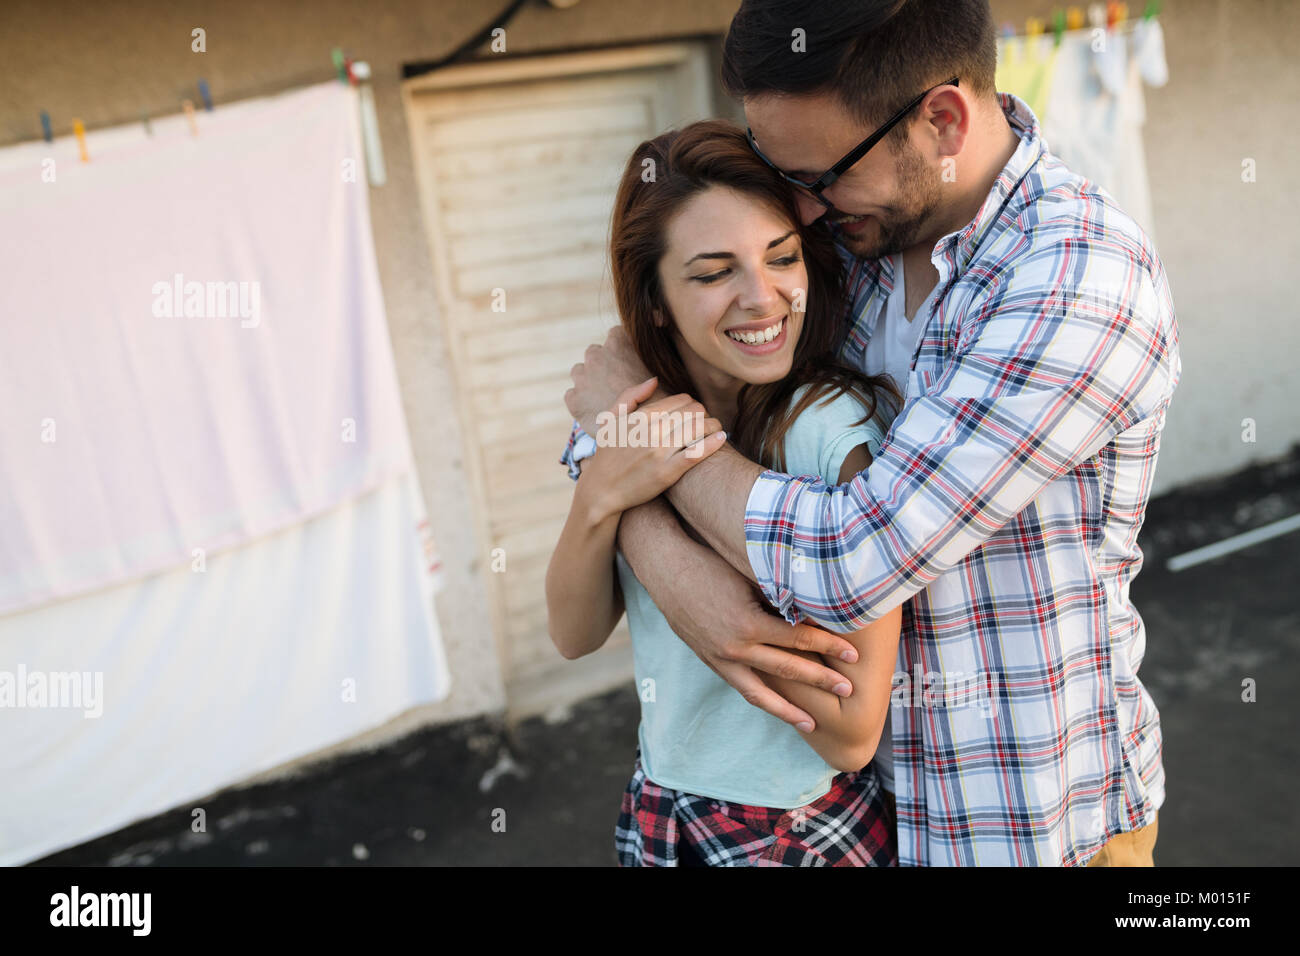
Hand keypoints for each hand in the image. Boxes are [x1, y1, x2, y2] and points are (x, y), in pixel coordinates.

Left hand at [565, 326, 661, 436]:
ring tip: (607, 399)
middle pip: (596, 353)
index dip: (623, 350)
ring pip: (581, 373)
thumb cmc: (663, 397)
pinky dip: (583, 402)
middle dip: (604, 366)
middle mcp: (597, 355)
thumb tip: (659, 319)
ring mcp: (583, 377)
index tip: (630, 363)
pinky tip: (599, 411)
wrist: (647, 430)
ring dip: (591, 382)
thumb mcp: (668, 361)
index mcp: (619, 341)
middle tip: (619, 384)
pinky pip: (574, 396)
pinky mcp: (574, 399)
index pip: (617, 335)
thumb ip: (661, 339)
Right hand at [578, 378, 725, 521]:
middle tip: (707, 421)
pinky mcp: (667, 473)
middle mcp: (651, 431)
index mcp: (640, 416)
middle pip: (693, 412)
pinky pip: (696, 453)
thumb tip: (655, 380)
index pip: (681, 400)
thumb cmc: (607, 455)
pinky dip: (712, 443)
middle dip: (704, 414)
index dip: (692, 404)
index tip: (695, 412)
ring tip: (716, 429)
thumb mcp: (611, 420)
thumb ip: (630, 396)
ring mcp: (659, 452)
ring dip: (713, 426)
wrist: (601, 491)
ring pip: (698, 429)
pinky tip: (721, 438)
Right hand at [651, 532, 858, 731]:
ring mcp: (720, 658)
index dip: (829, 646)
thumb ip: (779, 598)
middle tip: (848, 690)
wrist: (667, 570)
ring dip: (788, 710)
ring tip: (812, 723)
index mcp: (748, 623)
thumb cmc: (713, 564)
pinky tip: (779, 707)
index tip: (853, 655)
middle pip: (787, 670)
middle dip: (820, 680)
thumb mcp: (750, 577)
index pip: (799, 638)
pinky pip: (741, 687)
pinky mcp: (711, 661)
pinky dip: (762, 699)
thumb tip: (817, 608)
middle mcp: (734, 647)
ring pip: (760, 693)